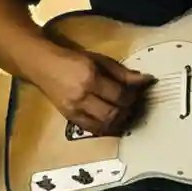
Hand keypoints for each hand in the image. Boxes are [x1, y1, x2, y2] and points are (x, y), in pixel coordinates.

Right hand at [31, 44, 155, 135]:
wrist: (44, 66)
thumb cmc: (74, 60)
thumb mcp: (100, 61)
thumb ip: (123, 73)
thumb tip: (147, 80)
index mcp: (90, 78)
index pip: (119, 95)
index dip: (133, 97)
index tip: (138, 93)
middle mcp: (82, 97)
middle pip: (113, 113)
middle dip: (127, 111)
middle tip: (133, 105)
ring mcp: (74, 110)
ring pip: (104, 125)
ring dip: (119, 122)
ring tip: (124, 113)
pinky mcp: (70, 118)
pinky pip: (93, 130)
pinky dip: (106, 128)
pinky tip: (112, 122)